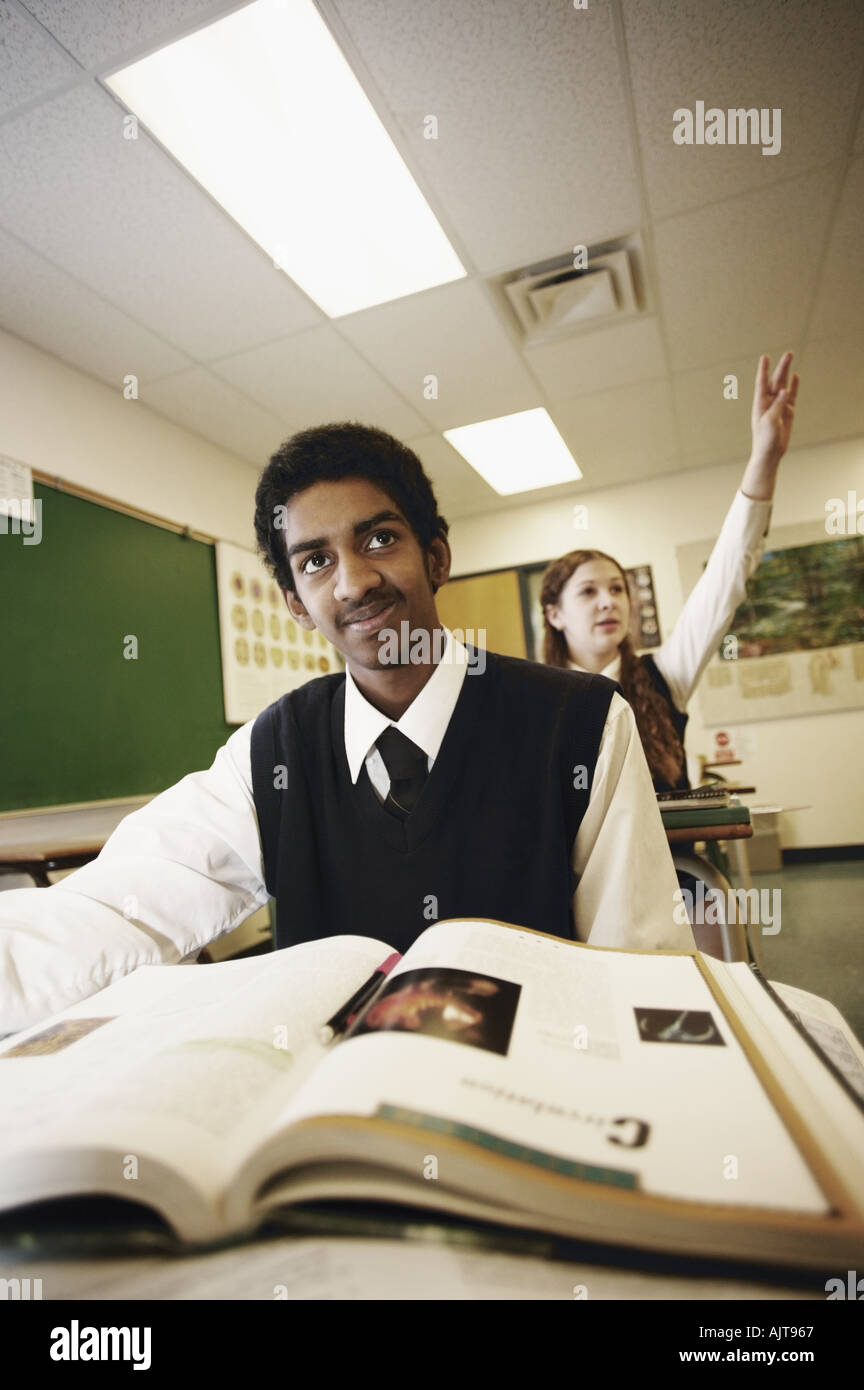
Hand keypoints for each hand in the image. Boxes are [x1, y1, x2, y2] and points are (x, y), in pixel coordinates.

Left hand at [751, 351, 798, 465]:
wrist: (770, 453)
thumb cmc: (766, 439)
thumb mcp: (771, 421)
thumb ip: (778, 405)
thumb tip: (785, 389)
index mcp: (760, 403)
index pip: (762, 383)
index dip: (763, 369)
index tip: (765, 357)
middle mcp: (769, 402)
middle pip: (776, 380)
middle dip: (781, 367)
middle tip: (788, 353)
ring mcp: (779, 406)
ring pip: (784, 386)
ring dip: (787, 373)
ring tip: (790, 358)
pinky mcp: (787, 412)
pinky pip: (791, 396)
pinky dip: (794, 387)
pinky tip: (795, 377)